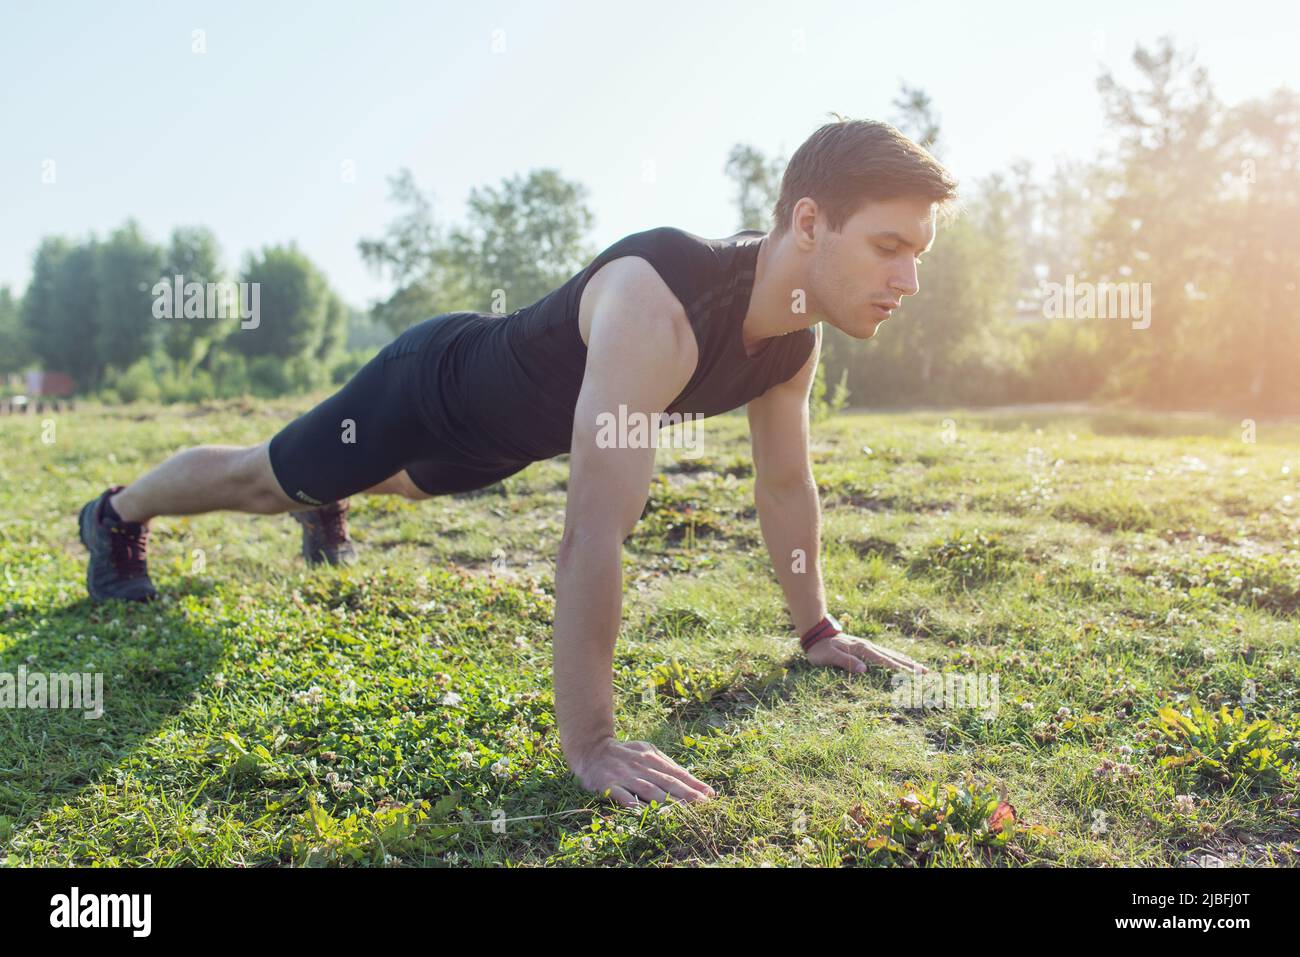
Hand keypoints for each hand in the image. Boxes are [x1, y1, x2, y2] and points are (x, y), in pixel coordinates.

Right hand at [571, 736, 715, 808]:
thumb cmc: (625, 753)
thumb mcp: (646, 751)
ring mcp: (625, 775)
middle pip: (667, 781)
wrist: (591, 749)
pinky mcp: (609, 784)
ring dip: (666, 801)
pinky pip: (623, 795)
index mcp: (652, 757)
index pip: (677, 772)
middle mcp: (641, 765)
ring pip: (649, 789)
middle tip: (702, 804)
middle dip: (686, 793)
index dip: (693, 783)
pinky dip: (634, 803)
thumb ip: (666, 764)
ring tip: (682, 811)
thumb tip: (690, 779)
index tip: (709, 794)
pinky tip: (644, 813)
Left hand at [805, 632, 929, 675]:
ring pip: (892, 654)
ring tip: (922, 668)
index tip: (915, 676)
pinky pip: (886, 653)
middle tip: (928, 674)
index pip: (885, 662)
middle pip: (894, 657)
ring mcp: (869, 646)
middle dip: (911, 666)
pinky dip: (898, 657)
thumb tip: (864, 670)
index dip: (900, 670)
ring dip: (908, 662)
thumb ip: (845, 662)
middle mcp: (869, 647)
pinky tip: (904, 660)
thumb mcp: (828, 657)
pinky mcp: (866, 648)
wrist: (816, 635)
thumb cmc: (820, 650)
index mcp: (862, 650)